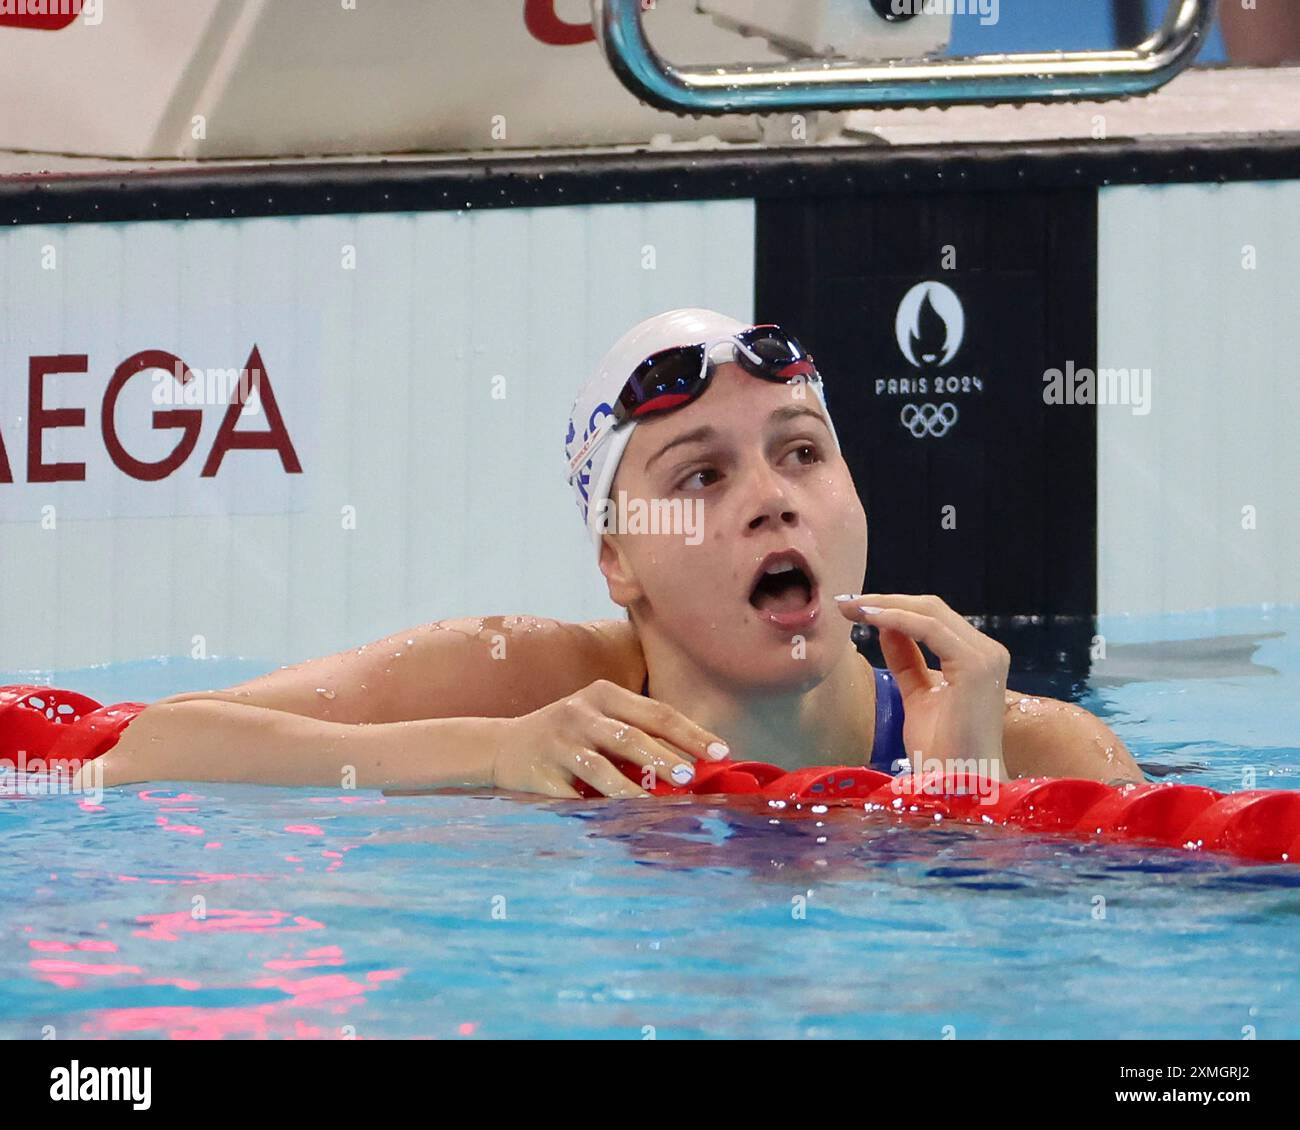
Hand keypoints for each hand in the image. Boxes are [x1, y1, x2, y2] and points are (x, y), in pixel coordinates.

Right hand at [489, 679, 730, 798]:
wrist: (502, 746)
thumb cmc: (569, 734)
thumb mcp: (600, 718)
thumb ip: (640, 731)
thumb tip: (694, 761)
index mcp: (604, 695)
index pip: (657, 713)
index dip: (691, 734)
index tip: (721, 754)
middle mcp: (580, 714)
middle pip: (629, 736)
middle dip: (662, 758)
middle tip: (689, 778)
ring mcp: (557, 743)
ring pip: (599, 767)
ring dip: (629, 789)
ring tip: (654, 805)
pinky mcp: (539, 773)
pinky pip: (571, 796)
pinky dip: (593, 810)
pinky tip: (615, 823)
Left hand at [836, 593, 1008, 777]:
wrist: (958, 787)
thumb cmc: (941, 752)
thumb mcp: (917, 696)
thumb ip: (906, 660)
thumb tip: (884, 628)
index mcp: (976, 659)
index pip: (933, 619)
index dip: (893, 608)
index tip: (855, 609)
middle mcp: (987, 652)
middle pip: (931, 609)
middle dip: (885, 601)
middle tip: (846, 604)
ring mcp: (985, 657)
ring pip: (930, 612)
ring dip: (886, 605)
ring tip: (852, 608)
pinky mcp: (976, 665)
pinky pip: (930, 629)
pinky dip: (897, 619)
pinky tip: (870, 619)